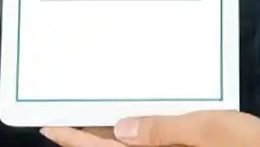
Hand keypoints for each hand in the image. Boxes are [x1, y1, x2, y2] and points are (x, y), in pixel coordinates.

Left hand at [39, 110, 259, 146]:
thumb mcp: (211, 131)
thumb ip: (166, 130)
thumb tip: (124, 129)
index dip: (71, 139)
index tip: (49, 126)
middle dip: (89, 135)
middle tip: (67, 115)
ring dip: (113, 136)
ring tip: (98, 115)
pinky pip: (153, 146)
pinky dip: (140, 136)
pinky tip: (138, 122)